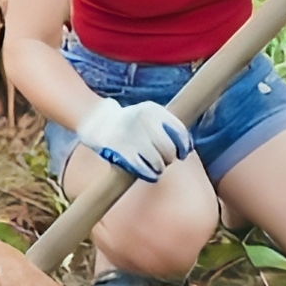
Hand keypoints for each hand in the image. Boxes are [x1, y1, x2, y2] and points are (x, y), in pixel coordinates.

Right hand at [76, 99, 191, 182]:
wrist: (99, 123)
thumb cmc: (132, 124)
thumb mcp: (149, 116)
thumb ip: (167, 127)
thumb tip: (187, 149)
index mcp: (153, 110)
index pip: (179, 131)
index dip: (184, 146)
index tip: (182, 154)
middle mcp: (143, 120)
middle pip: (169, 149)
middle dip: (170, 158)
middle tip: (166, 160)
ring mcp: (132, 135)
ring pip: (158, 161)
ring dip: (160, 168)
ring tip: (157, 167)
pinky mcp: (122, 150)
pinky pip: (144, 169)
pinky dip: (151, 175)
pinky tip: (151, 174)